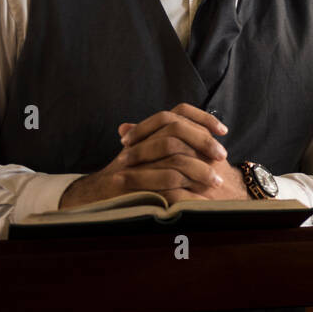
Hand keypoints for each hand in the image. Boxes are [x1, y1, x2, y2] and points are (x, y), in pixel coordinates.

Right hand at [59, 103, 236, 208]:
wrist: (89, 199)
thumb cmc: (126, 179)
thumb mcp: (148, 159)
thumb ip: (172, 148)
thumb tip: (208, 142)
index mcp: (145, 133)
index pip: (176, 112)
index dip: (201, 117)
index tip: (223, 130)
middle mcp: (137, 142)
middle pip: (176, 130)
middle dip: (204, 142)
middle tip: (222, 157)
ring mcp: (129, 161)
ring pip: (172, 155)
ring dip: (199, 169)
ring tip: (215, 181)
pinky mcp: (126, 183)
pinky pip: (162, 181)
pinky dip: (184, 188)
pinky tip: (198, 199)